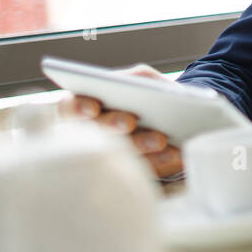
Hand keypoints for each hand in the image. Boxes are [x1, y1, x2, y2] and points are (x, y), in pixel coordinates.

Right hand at [55, 63, 183, 178]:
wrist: (180, 118)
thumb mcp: (145, 79)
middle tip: (129, 121)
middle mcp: (94, 132)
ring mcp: (111, 155)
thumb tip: (134, 87)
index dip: (77, 108)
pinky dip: (160, 162)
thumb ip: (136, 79)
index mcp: (88, 105)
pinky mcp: (132, 173)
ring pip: (115, 155)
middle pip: (91, 132)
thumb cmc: (153, 94)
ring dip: (139, 146)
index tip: (92, 108)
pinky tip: (175, 155)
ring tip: (161, 139)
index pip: (70, 107)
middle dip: (111, 125)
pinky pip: (142, 171)